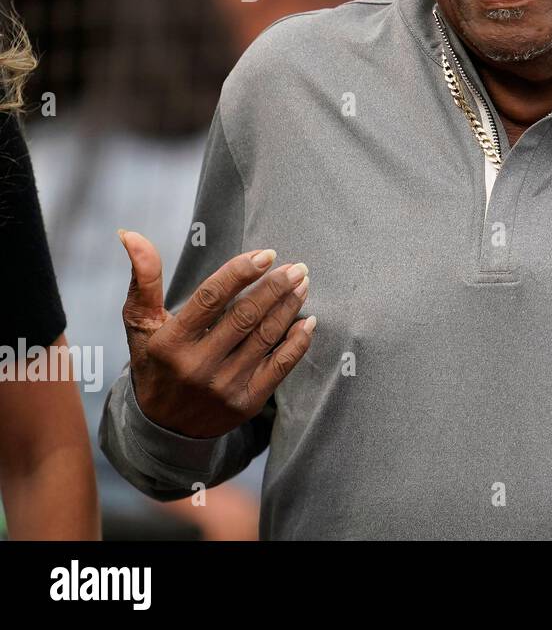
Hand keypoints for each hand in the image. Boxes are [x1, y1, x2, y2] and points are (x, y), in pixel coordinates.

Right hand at [117, 231, 315, 438]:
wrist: (163, 429)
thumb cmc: (155, 364)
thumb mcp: (141, 325)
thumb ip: (143, 279)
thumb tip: (131, 234)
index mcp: (169, 343)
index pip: (211, 298)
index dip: (241, 272)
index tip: (267, 254)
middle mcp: (197, 366)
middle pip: (245, 316)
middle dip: (275, 287)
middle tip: (297, 267)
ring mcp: (223, 387)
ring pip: (266, 337)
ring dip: (289, 307)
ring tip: (302, 284)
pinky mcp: (246, 402)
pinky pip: (281, 366)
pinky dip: (298, 341)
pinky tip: (308, 320)